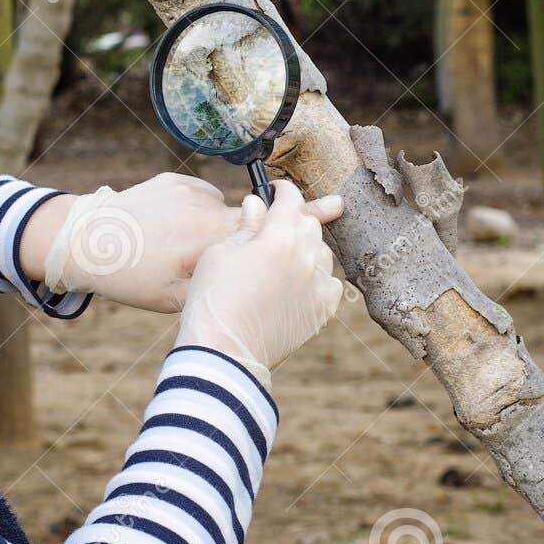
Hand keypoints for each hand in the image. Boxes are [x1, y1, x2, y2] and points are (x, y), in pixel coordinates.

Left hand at [40, 173, 239, 312]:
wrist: (87, 241)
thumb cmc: (129, 276)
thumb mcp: (171, 300)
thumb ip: (213, 288)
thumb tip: (241, 280)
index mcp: (204, 241)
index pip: (257, 234)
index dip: (256, 246)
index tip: (243, 260)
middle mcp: (202, 209)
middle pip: (242, 218)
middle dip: (234, 236)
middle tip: (208, 255)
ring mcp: (187, 190)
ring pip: (221, 206)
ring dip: (213, 221)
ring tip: (185, 240)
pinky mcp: (174, 179)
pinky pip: (202, 192)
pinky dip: (197, 206)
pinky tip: (173, 223)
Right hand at [175, 180, 344, 388]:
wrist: (224, 352)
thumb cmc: (213, 300)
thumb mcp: (219, 253)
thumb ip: (245, 225)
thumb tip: (257, 204)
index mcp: (280, 237)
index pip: (291, 199)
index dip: (282, 190)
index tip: (276, 190)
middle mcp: (306, 257)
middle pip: (309, 224)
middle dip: (293, 219)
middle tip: (275, 225)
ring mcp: (318, 285)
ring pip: (322, 252)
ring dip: (306, 248)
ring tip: (284, 257)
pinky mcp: (323, 310)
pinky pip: (330, 283)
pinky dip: (317, 277)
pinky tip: (299, 283)